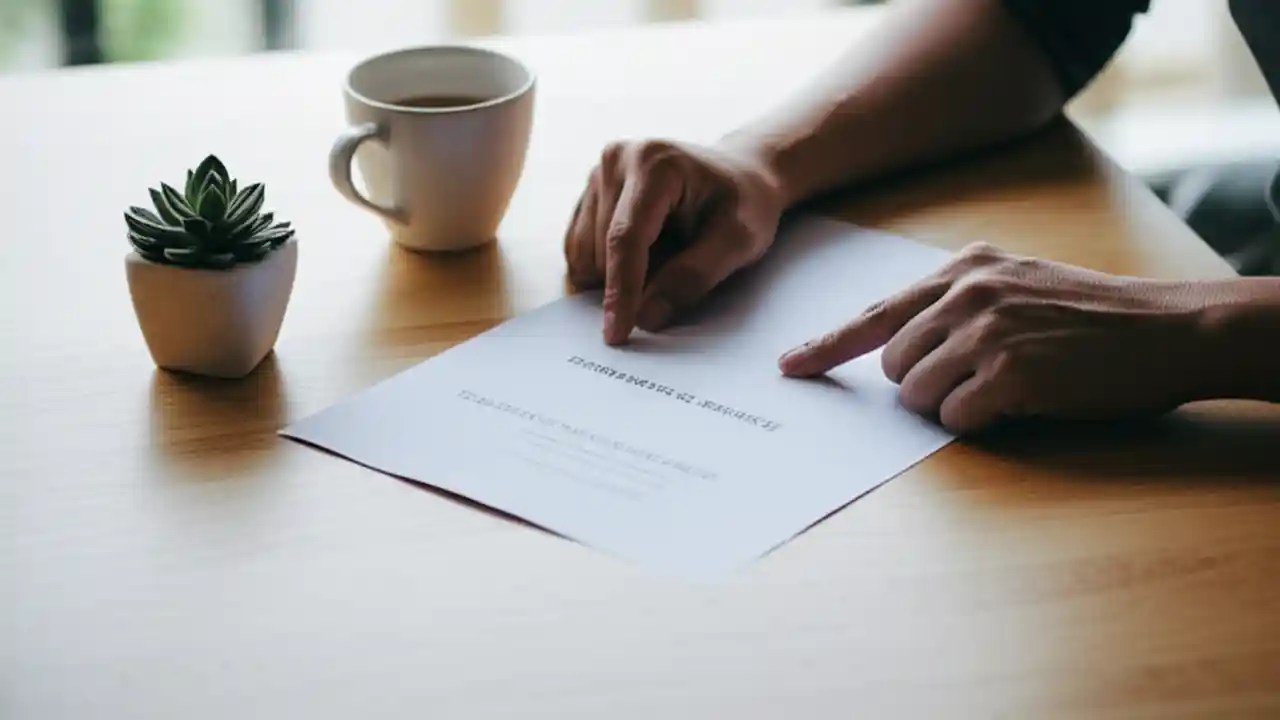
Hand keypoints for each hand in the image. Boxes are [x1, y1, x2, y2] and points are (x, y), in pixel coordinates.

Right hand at [564, 139, 784, 344]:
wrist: (741, 173)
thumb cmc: (745, 204)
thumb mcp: (739, 242)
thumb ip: (693, 278)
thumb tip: (645, 318)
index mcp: (655, 164)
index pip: (625, 238)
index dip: (620, 291)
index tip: (617, 334)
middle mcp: (617, 160)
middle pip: (602, 250)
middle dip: (628, 284)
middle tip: (676, 275)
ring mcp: (597, 174)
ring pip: (584, 254)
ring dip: (616, 276)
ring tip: (665, 257)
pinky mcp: (588, 193)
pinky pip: (579, 250)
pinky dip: (605, 269)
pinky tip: (642, 257)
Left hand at [778, 243, 1214, 432]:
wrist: (1169, 328)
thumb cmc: (1092, 315)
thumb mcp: (1017, 283)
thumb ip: (956, 304)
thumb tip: (899, 350)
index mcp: (963, 268)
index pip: (874, 311)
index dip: (826, 344)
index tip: (790, 365)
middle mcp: (967, 291)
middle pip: (892, 362)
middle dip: (921, 384)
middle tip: (977, 378)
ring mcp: (987, 329)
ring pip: (914, 393)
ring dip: (949, 404)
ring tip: (1003, 387)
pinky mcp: (1010, 371)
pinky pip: (955, 418)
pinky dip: (979, 422)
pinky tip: (1021, 401)